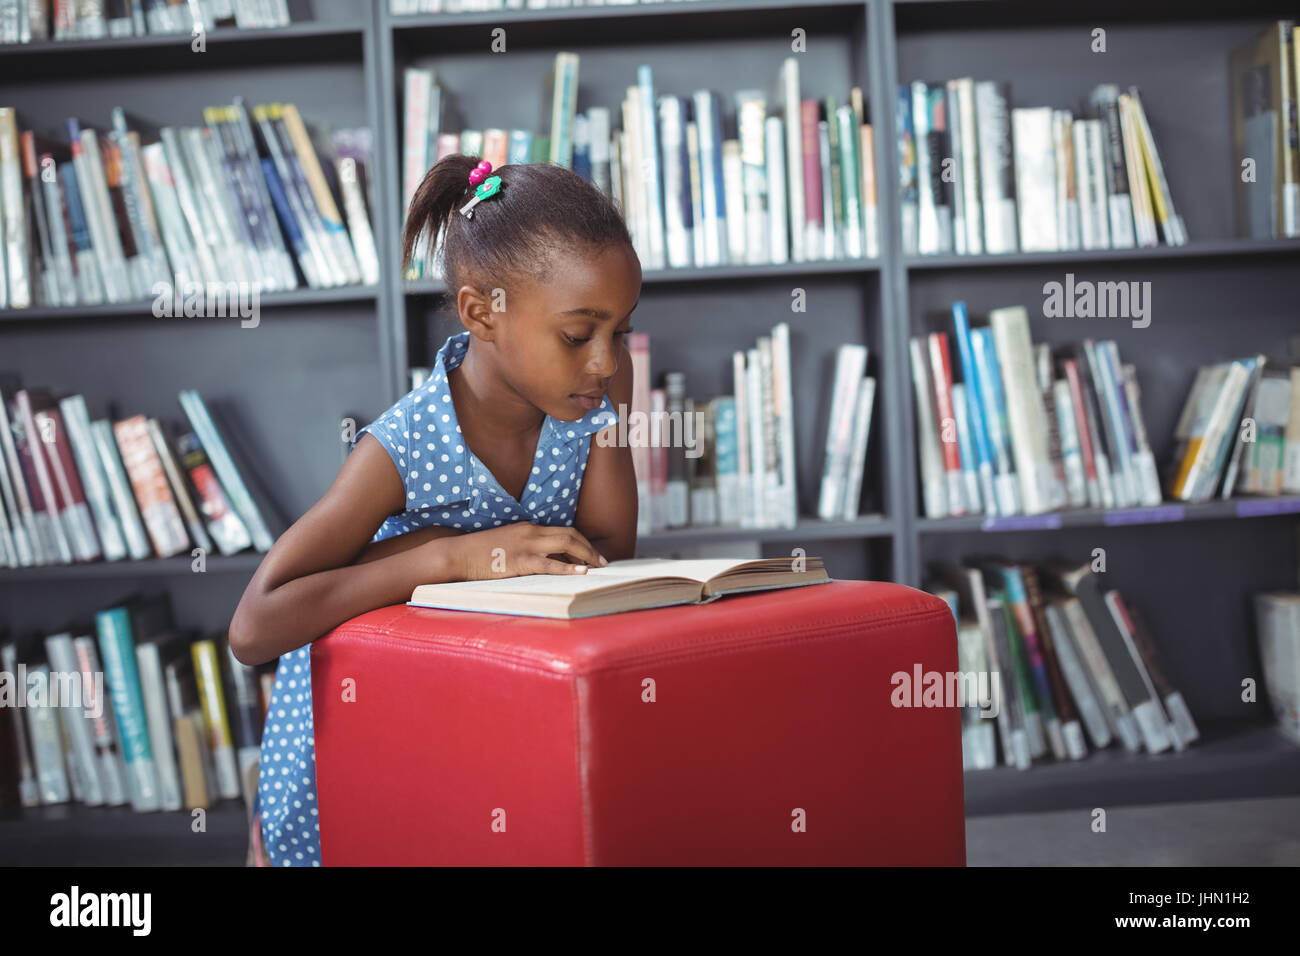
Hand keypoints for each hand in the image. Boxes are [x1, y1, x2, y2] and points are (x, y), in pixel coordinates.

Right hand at [444, 522, 606, 580]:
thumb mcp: (506, 546)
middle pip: (571, 534)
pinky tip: (582, 572)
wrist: (456, 554)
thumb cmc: (478, 554)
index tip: (592, 555)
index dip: (581, 542)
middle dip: (590, 548)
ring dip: (587, 555)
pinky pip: (550, 565)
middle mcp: (531, 532)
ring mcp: (526, 545)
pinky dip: (569, 568)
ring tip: (599, 568)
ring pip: (566, 545)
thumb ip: (525, 549)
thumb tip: (543, 562)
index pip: (563, 531)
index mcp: (528, 528)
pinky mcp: (520, 561)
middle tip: (603, 562)